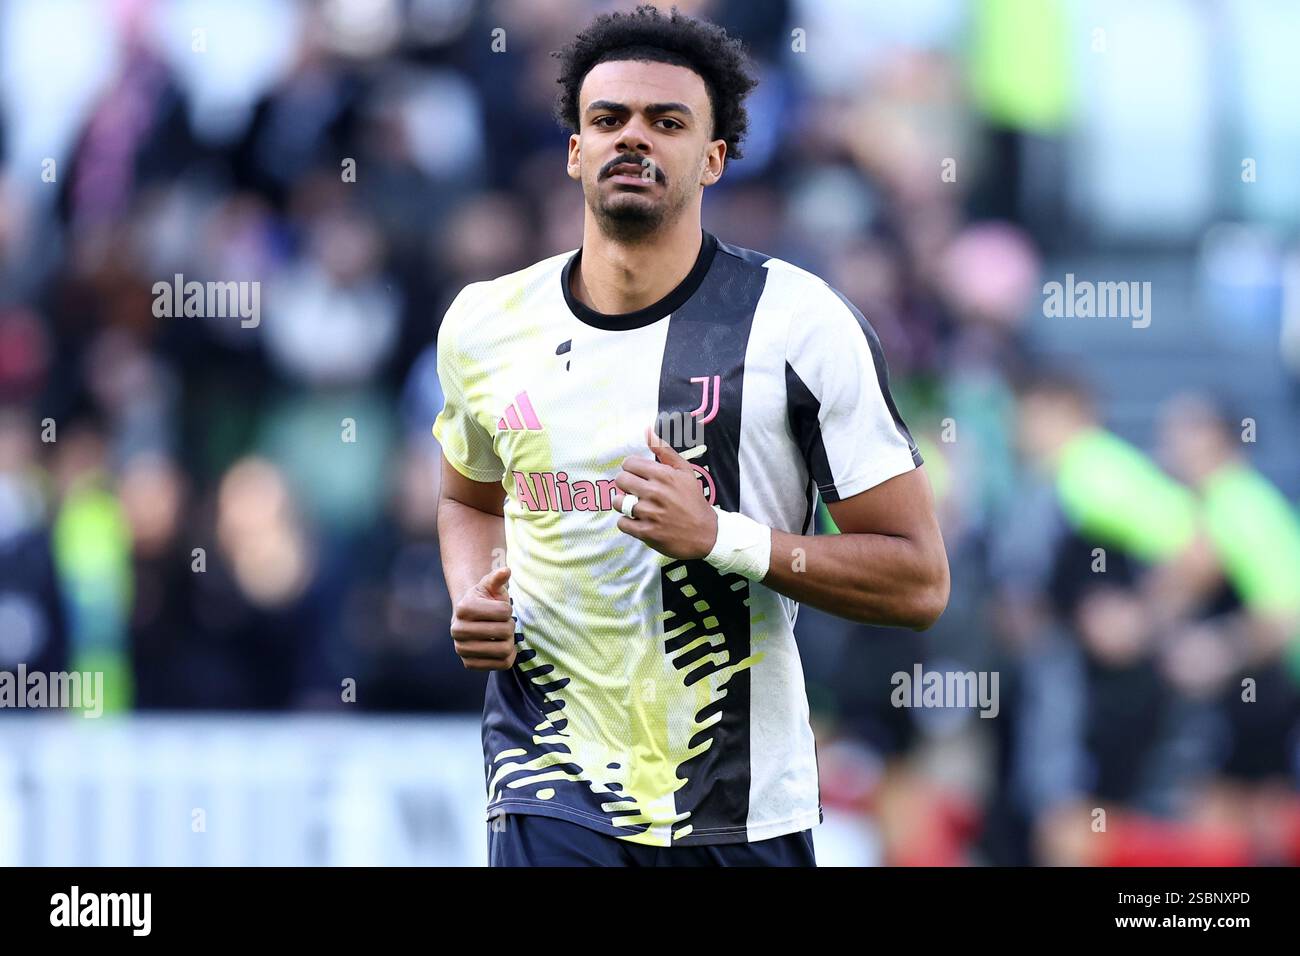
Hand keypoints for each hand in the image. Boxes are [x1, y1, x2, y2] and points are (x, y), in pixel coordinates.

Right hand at [451, 566, 516, 669]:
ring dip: (510, 642)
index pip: (504, 612)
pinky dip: (508, 656)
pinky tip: (500, 647)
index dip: (508, 609)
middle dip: (510, 626)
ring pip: (504, 650)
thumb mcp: (490, 586)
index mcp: (464, 607)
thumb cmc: (484, 600)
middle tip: (504, 623)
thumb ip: (497, 577)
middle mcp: (458, 629)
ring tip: (503, 636)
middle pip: (505, 632)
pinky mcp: (468, 664)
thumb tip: (506, 571)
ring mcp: (461, 649)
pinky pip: (501, 665)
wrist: (470, 618)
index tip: (501, 609)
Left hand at [612, 426, 718, 559]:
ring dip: (624, 503)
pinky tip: (638, 520)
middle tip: (635, 490)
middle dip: (625, 484)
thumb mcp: (685, 471)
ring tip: (635, 505)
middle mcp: (655, 492)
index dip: (631, 468)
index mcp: (663, 475)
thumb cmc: (693, 500)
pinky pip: (622, 523)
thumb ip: (665, 451)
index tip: (637, 475)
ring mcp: (649, 513)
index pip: (629, 463)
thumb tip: (648, 431)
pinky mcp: (646, 532)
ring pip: (618, 502)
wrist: (705, 533)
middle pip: (620, 480)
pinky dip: (627, 522)